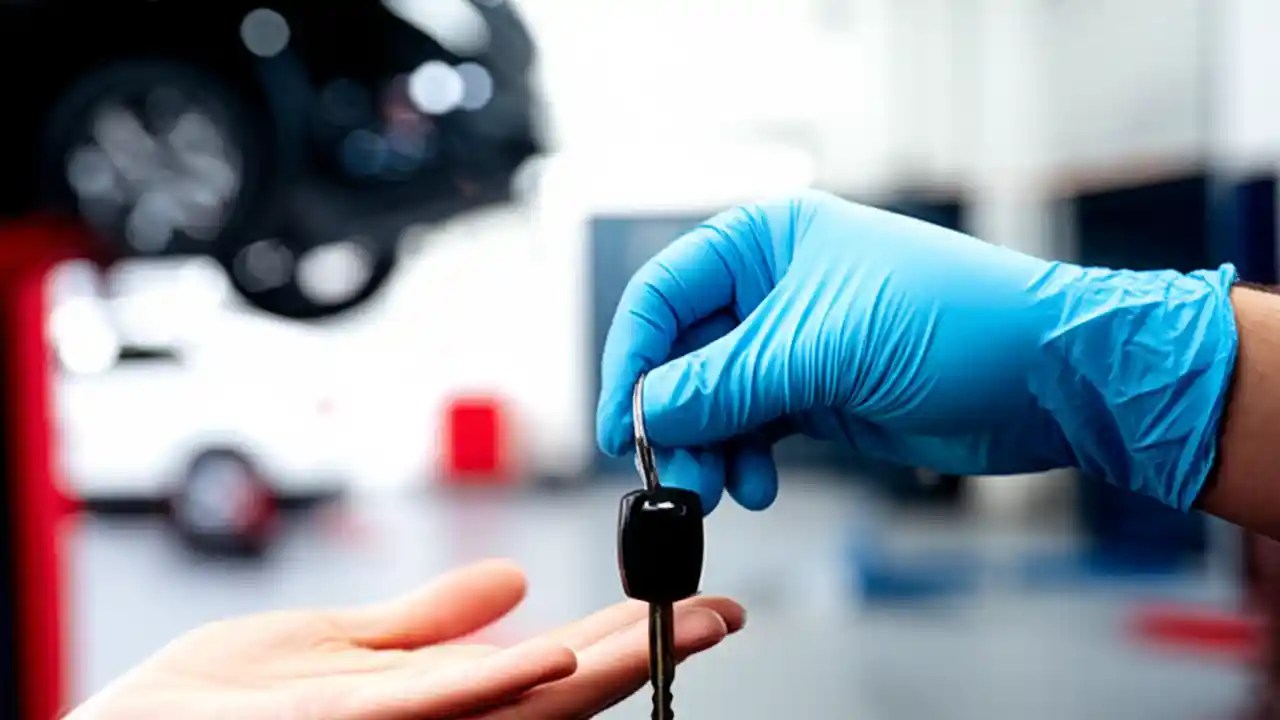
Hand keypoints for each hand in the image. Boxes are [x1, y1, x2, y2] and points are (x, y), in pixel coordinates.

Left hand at [68, 559, 744, 719]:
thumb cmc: (209, 707)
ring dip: (595, 666)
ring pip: (508, 702)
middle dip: (640, 652)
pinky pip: (417, 702)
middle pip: (555, 688)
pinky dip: (486, 684)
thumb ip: (426, 622)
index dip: (625, 636)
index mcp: (432, 695)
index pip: (549, 665)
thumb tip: (516, 585)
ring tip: (671, 634)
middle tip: (715, 617)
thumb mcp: (336, 649)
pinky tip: (539, 659)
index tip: (687, 609)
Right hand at [597, 190, 1237, 511]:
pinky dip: (745, 461)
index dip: (634, 358)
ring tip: (720, 489)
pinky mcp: (817, 392)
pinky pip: (751, 428)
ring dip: (708, 449)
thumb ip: (724, 383)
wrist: (1049, 377)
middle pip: (684, 354)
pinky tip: (759, 486)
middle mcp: (771, 287)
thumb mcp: (821, 350)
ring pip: (714, 400)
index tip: (622, 423)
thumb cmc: (956, 325)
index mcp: (766, 240)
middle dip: (674, 419)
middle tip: (674, 477)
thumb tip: (649, 410)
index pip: (665, 293)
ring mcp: (793, 342)